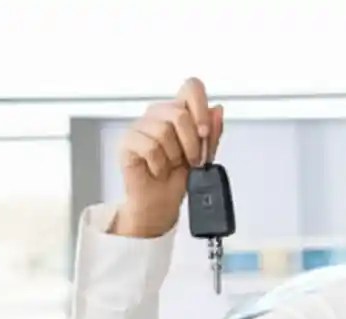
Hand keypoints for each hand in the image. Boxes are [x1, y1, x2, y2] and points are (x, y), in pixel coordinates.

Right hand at [113, 77, 225, 236]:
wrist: (162, 203)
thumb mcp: (204, 155)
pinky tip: (158, 170)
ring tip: (171, 165)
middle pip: (179, 113)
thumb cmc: (179, 178)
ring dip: (174, 156)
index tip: (205, 131)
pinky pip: (149, 147)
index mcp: (178, 112)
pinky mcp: (127, 142)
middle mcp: (158, 114)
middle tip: (191, 160)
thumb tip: (217, 110)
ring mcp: (140, 126)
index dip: (200, 106)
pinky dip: (159, 164)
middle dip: (192, 143)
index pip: (191, 87)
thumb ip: (211, 133)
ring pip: (164, 131)